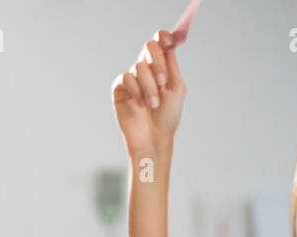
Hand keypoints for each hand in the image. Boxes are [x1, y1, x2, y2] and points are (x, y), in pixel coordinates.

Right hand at [111, 30, 186, 157]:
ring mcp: (132, 78)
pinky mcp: (119, 89)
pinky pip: (127, 78)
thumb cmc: (167, 116)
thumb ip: (171, 65)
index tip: (170, 42)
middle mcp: (146, 69)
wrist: (153, 138)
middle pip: (149, 47)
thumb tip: (169, 44)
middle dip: (158, 64)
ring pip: (140, 67)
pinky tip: (140, 105)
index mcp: (162, 66)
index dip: (165, 37)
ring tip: (153, 104)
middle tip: (163, 82)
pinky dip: (137, 91)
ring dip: (150, 87)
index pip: (161, 42)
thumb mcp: (176, 87)